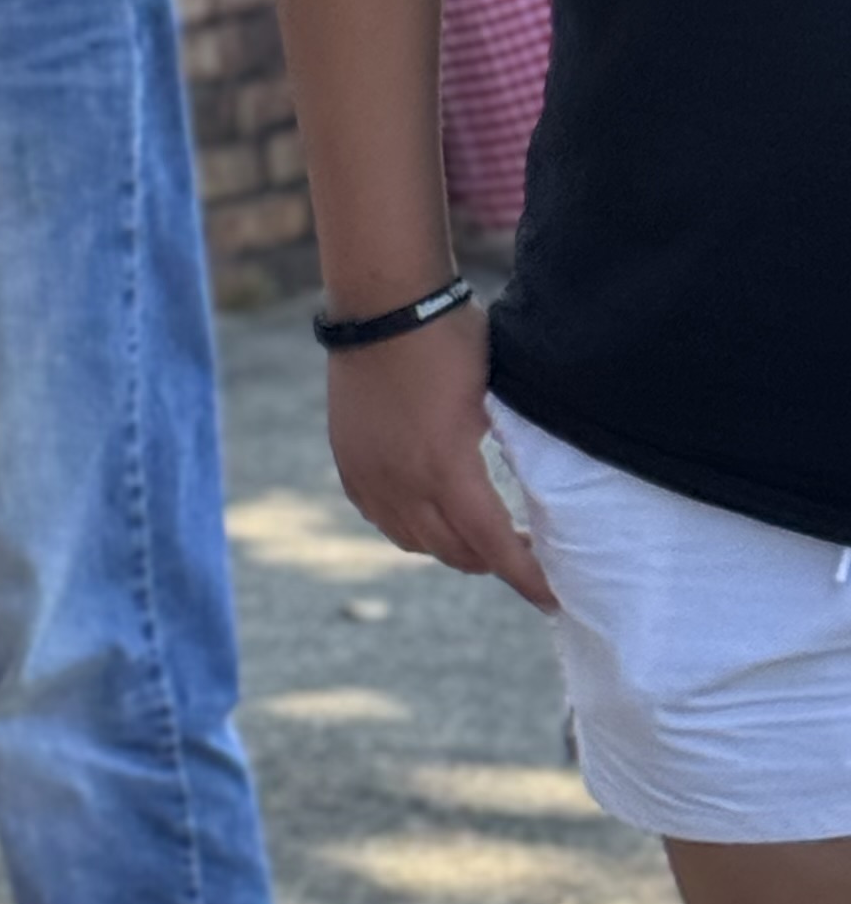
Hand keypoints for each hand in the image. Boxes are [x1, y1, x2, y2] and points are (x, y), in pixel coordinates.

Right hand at [324, 304, 554, 613]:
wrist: (382, 305)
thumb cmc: (451, 339)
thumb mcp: (500, 395)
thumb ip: (516, 446)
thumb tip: (552, 481)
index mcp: (447, 468)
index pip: (495, 546)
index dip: (527, 578)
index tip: (555, 598)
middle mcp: (402, 483)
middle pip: (453, 553)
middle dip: (494, 562)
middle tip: (528, 552)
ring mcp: (369, 475)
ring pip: (413, 541)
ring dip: (451, 546)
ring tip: (480, 533)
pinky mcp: (348, 462)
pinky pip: (381, 517)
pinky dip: (411, 525)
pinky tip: (431, 508)